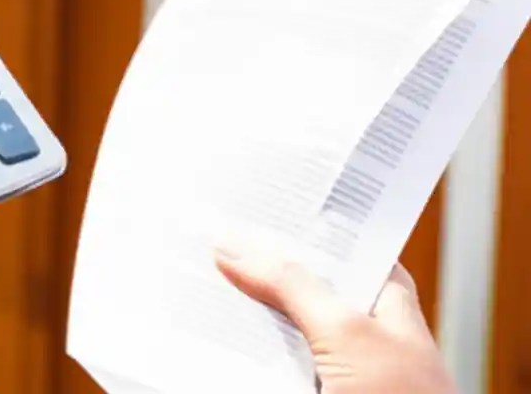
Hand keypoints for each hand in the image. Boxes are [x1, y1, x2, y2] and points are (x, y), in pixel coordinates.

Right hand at [215, 247, 457, 393]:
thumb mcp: (345, 330)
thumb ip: (291, 284)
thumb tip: (235, 247)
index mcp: (382, 292)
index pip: (332, 241)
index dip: (292, 223)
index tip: (242, 205)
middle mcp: (360, 321)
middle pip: (299, 280)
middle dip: (256, 264)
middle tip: (207, 240)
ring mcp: (337, 358)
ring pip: (281, 322)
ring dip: (246, 309)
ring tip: (198, 281)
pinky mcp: (315, 385)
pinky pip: (272, 360)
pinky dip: (246, 350)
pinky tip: (214, 335)